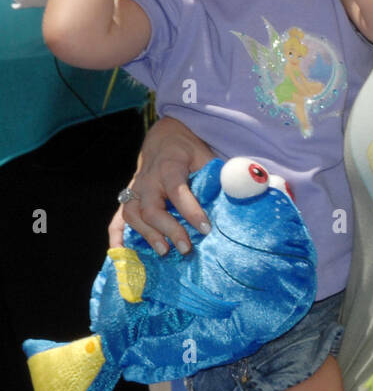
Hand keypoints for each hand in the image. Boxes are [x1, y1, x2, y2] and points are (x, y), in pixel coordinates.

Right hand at [109, 117, 215, 254]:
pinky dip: (117, 236)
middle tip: (186, 248)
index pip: (178, 192)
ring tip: (164, 252)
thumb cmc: (188, 151)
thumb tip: (237, 195)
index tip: (206, 229)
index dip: (191, 212)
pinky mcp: (129, 198)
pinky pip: (116, 218)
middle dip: (169, 230)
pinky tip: (120, 253)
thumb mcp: (205, 156)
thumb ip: (217, 176)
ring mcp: (135, 190)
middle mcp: (148, 180)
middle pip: (152, 208)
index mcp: (169, 167)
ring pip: (133, 215)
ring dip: (147, 235)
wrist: (165, 138)